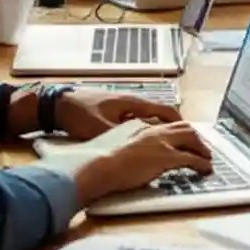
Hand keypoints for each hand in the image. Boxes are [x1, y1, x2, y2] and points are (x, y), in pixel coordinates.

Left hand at [56, 90, 180, 140]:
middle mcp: (132, 103)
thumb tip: (142, 146)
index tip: (192, 139)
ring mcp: (123, 107)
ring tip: (169, 146)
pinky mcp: (114, 112)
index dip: (181, 125)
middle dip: (175, 128)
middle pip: (162, 114)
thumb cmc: (79, 113)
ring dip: (161, 130)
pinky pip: (138, 121)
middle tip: (186, 144)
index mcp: (134, 103)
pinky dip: (147, 130)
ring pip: (150, 118)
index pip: (166, 111)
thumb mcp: (101, 128)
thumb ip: (123, 136)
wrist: (57, 103)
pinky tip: (144, 145)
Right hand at [74, 122, 212, 204]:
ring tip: (207, 159)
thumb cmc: (104, 164)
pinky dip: (202, 163)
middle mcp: (154, 131)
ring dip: (202, 148)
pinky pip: (192, 158)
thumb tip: (141, 157)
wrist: (101, 168)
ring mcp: (162, 143)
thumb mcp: (121, 149)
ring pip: (192, 139)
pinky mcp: (166, 157)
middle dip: (196, 138)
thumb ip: (134, 148)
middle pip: (185, 128)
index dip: (181, 132)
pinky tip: (205, 169)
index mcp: (143, 128)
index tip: (187, 140)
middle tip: (203, 149)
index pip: (169, 125)